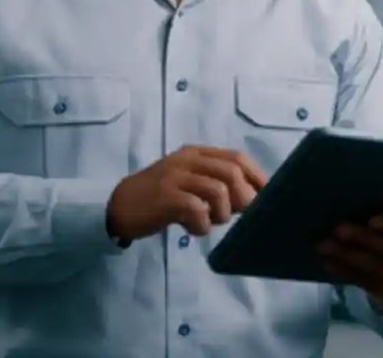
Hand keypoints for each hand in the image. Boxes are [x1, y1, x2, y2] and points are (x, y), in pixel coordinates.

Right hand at [106, 145, 266, 241]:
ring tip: (209, 222)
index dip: (255, 177)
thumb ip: (214, 183)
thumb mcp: (188, 181)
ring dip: (222, 214)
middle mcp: (187, 160)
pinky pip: (197, 210)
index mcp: (196, 153)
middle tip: (235, 216)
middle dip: (243, 198)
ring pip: (218, 190)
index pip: (236, 157)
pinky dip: (202, 225)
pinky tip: (192, 229)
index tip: (263, 198)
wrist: (119, 205)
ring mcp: (175, 177)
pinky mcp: (165, 197)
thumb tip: (252, 198)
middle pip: (231, 172)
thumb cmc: (159, 197)